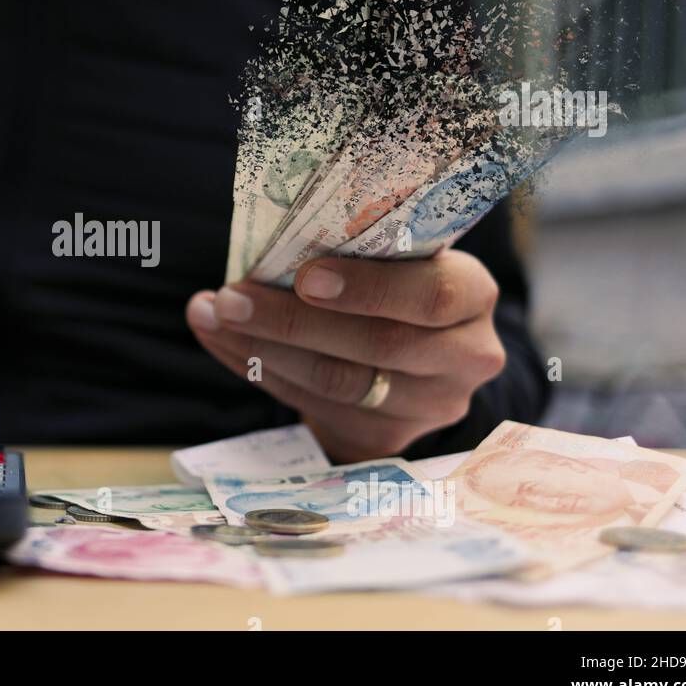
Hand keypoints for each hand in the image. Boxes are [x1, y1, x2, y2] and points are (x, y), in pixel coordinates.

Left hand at [186, 250, 505, 461]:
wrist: (405, 358)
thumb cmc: (390, 287)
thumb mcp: (393, 261)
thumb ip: (353, 253)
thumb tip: (264, 249)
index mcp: (472, 294)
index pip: (430, 295)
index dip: (367, 288)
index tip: (305, 276)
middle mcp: (467, 356)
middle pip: (378, 345)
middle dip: (292, 321)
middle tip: (230, 299)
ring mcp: (432, 405)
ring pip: (339, 381)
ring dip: (263, 348)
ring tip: (213, 317)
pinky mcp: (389, 437)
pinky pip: (315, 405)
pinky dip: (262, 371)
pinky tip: (225, 343)